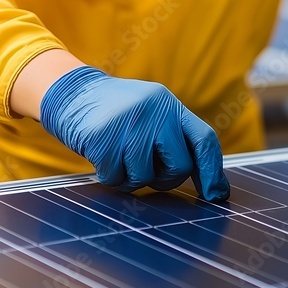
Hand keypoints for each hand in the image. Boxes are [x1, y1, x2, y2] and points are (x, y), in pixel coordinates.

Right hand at [40, 66, 229, 199]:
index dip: (213, 171)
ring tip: (120, 158)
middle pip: (180, 166)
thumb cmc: (117, 113)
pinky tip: (102, 157)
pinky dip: (110, 177)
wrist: (72, 93)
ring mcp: (129, 123)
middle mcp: (155, 111)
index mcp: (170, 105)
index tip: (216, 195)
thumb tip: (209, 182)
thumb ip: (174, 138)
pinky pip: (116, 178)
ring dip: (132, 179)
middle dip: (166, 178)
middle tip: (147, 170)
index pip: (204, 140)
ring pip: (146, 177)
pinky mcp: (103, 138)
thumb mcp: (151, 113)